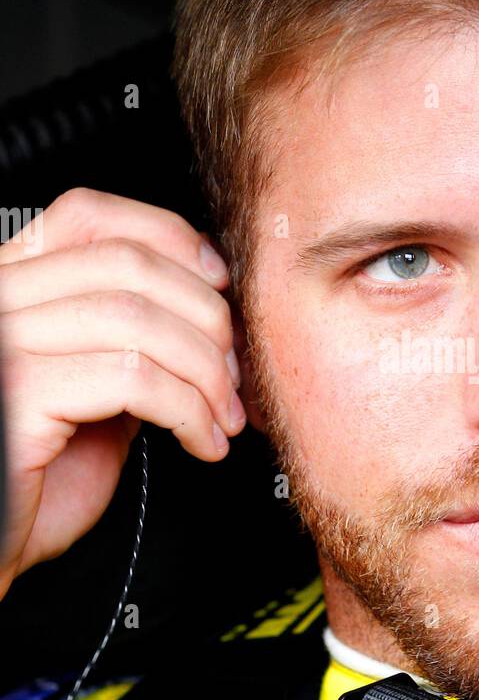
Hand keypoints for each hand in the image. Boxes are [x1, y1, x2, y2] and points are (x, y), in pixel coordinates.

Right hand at [0, 188, 247, 598]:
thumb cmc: (34, 483)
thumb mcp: (90, 395)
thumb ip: (126, 344)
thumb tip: (204, 314)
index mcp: (9, 288)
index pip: (88, 216)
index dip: (169, 237)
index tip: (220, 284)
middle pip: (127, 263)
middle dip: (206, 316)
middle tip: (235, 374)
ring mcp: (2, 343)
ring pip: (137, 319)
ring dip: (205, 371)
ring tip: (223, 418)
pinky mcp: (17, 393)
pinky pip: (132, 379)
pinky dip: (189, 411)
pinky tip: (202, 443)